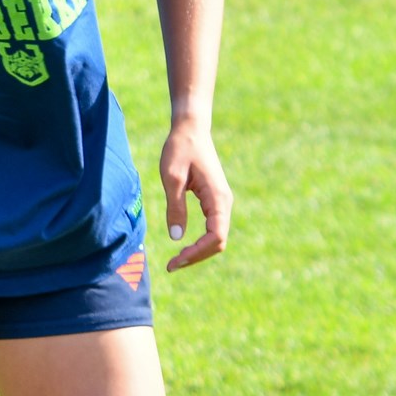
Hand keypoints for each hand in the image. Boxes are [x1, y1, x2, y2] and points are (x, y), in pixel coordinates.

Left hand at [159, 121, 231, 271]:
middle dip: (197, 256)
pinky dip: (200, 241)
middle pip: (218, 242)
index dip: (197, 253)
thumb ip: (175, 207)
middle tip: (172, 266)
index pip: (215, 236)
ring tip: (176, 260)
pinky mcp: (213, 200)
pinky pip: (212, 228)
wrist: (190, 129)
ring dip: (198, 251)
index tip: (176, 260)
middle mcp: (224, 202)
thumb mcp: (172, 178)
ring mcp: (221, 202)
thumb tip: (177, 238)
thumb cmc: (180, 149)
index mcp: (218, 198)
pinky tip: (184, 246)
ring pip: (216, 236)